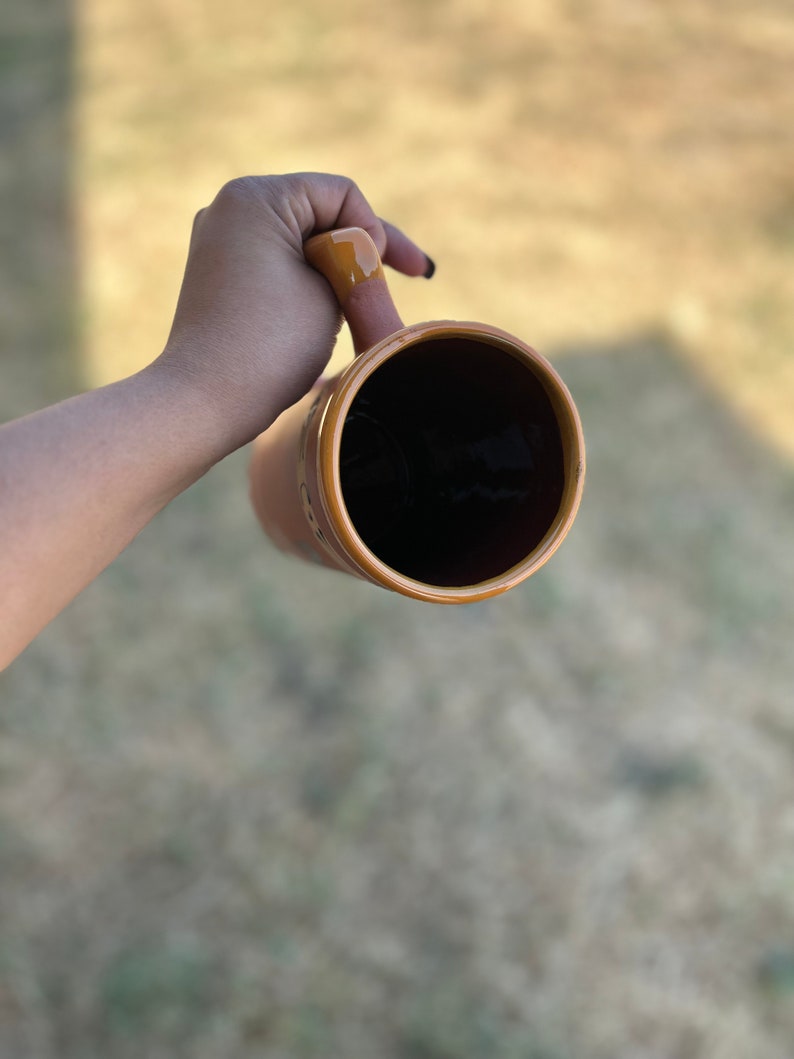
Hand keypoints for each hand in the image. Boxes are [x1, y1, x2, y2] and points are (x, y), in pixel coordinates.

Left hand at [157, 173, 432, 447]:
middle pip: (321, 215)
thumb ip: (354, 260)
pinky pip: (279, 264)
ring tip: (367, 308)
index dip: (379, 232)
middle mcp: (230, 208)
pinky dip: (311, 283)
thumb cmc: (270, 345)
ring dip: (340, 270)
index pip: (342, 195)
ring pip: (303, 243)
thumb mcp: (330, 292)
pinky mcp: (219, 274)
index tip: (393, 275)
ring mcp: (220, 241)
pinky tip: (336, 311)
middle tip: (417, 274)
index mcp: (256, 196)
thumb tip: (360, 251)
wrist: (205, 401)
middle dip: (366, 250)